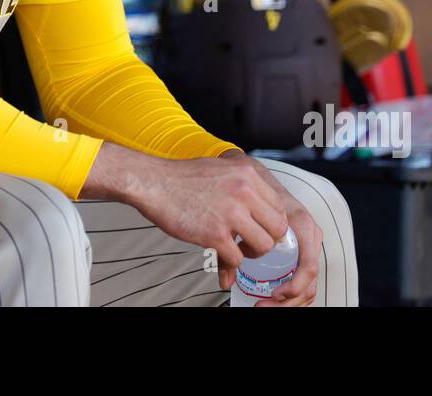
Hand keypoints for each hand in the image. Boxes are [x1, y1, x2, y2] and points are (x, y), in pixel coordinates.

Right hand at [126, 150, 314, 304]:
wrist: (153, 182)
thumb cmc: (181, 178)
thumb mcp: (221, 169)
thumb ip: (243, 186)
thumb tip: (258, 208)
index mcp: (248, 173)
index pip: (279, 206)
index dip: (272, 223)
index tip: (261, 229)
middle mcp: (244, 191)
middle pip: (278, 227)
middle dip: (267, 240)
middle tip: (251, 242)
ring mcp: (231, 212)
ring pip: (264, 245)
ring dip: (251, 253)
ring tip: (237, 248)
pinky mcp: (215, 233)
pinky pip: (237, 258)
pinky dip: (230, 261)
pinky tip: (219, 252)